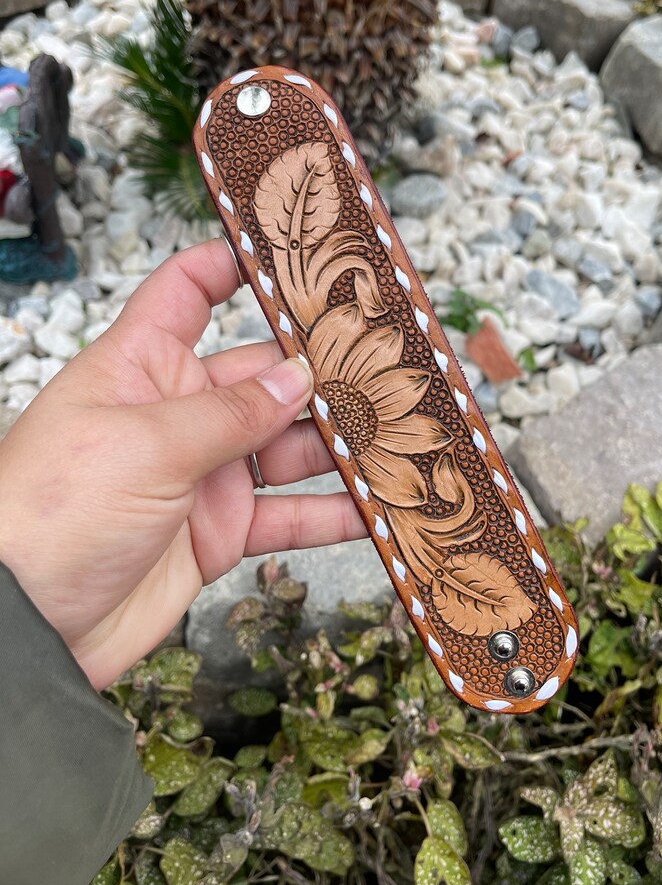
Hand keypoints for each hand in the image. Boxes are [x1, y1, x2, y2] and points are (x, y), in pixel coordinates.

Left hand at [0, 239, 365, 688]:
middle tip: (389, 366)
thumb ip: (232, 413)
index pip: (186, 292)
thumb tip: (301, 377)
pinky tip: (377, 507)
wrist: (31, 627)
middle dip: (323, 373)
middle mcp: (179, 413)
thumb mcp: (145, 445)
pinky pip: (288, 516)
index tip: (294, 256)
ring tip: (401, 435)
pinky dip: (332, 515)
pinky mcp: (221, 532)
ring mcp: (204, 473)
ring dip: (340, 445)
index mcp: (144, 366)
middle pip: (264, 376)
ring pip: (288, 447)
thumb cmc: (53, 512)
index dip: (235, 264)